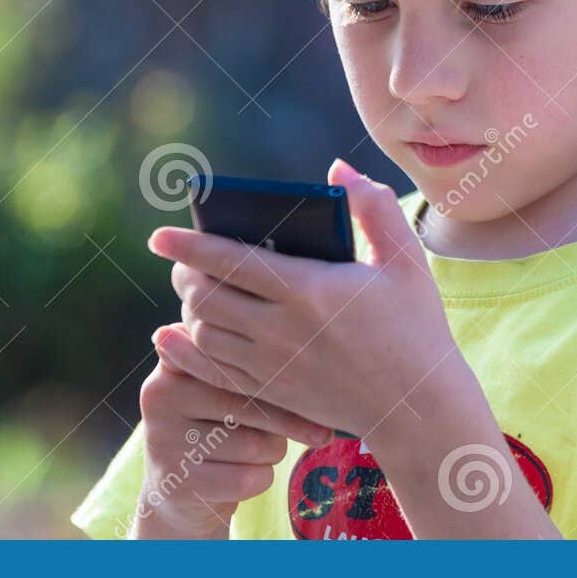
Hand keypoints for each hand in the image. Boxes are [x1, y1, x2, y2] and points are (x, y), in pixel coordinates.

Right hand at [131, 348, 335, 538]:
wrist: (177, 489)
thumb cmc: (215, 425)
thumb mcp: (222, 388)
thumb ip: (251, 370)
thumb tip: (315, 377)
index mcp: (173, 359)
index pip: (238, 363)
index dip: (280, 377)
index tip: (318, 387)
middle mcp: (160, 396)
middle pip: (250, 403)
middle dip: (290, 422)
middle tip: (321, 433)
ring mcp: (164, 441)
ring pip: (255, 444)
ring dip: (273, 452)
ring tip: (261, 450)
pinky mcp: (177, 483)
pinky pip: (247, 479)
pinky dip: (261, 479)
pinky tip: (247, 474)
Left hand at [148, 158, 466, 445]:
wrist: (418, 409)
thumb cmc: (416, 327)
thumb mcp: (405, 259)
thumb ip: (372, 206)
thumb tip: (337, 169)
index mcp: (307, 289)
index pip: (227, 260)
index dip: (187, 244)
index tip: (158, 236)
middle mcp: (280, 329)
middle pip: (204, 297)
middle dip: (185, 274)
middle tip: (184, 261)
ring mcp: (272, 366)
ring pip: (203, 333)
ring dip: (191, 308)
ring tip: (196, 290)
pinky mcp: (272, 392)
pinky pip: (212, 370)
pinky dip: (190, 350)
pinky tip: (180, 337)